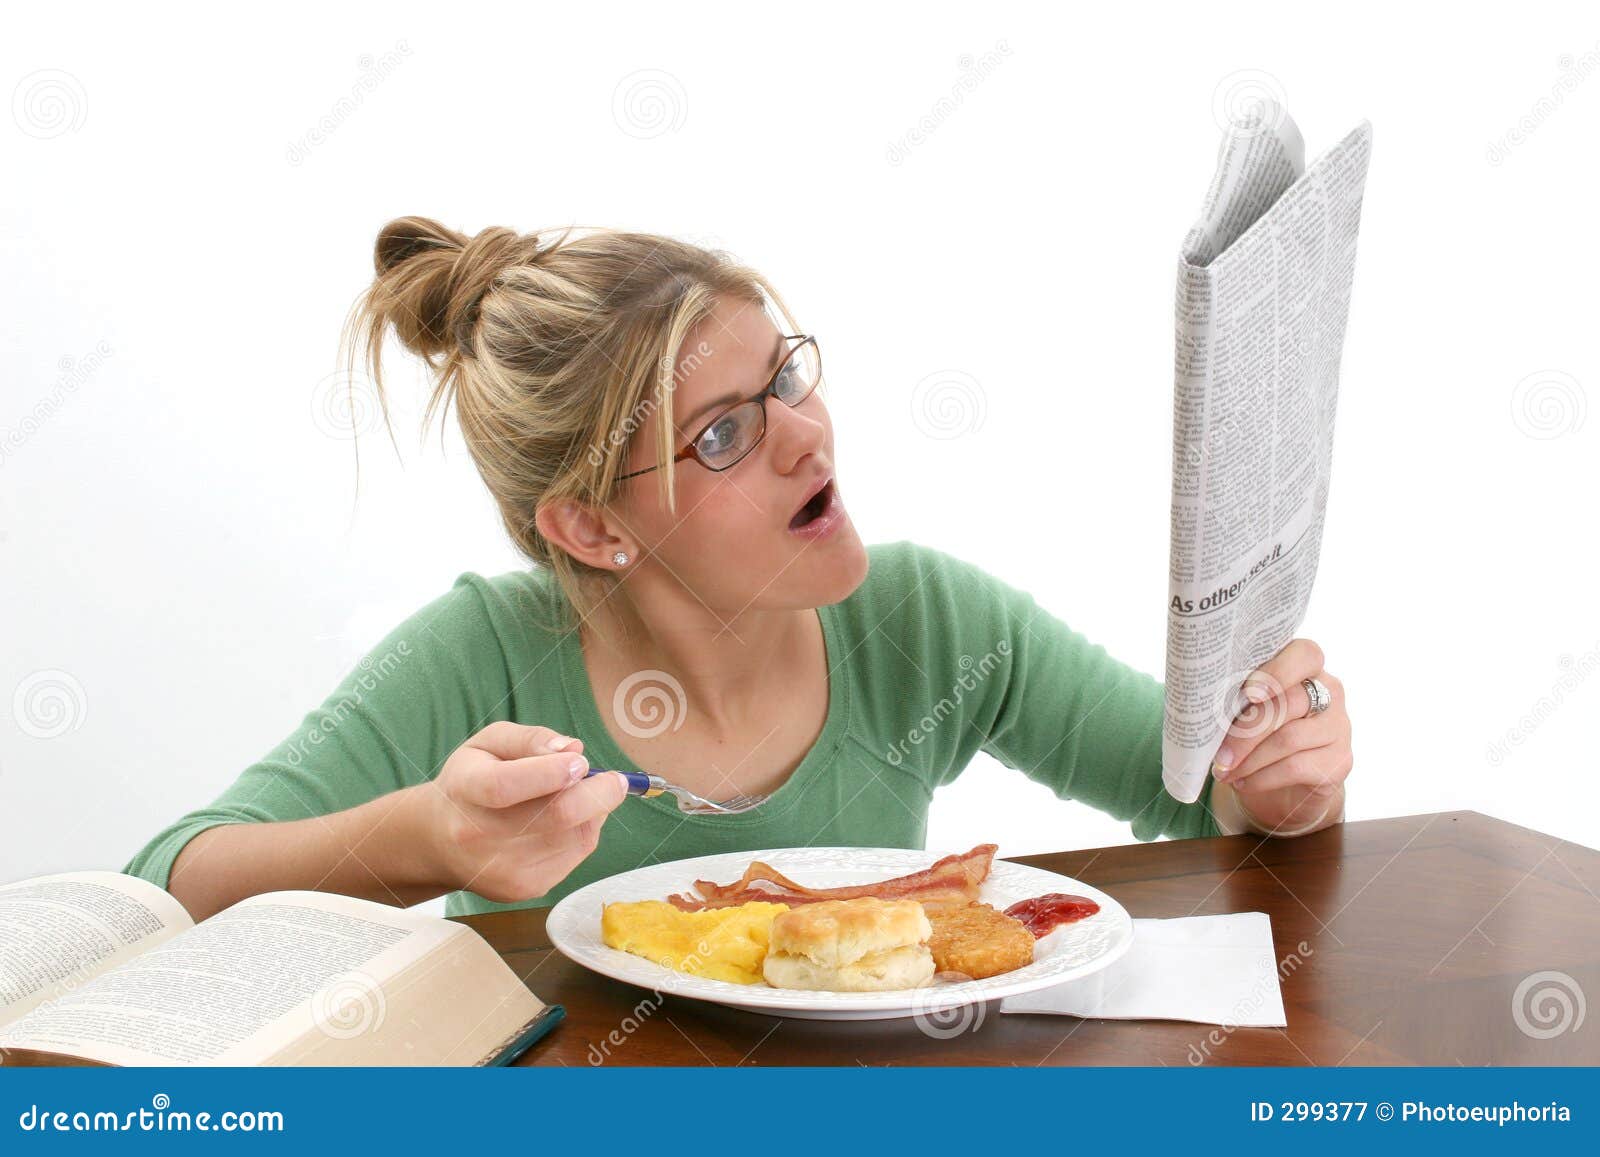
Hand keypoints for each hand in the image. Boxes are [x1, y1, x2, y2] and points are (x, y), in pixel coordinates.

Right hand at [422, 722, 628, 902]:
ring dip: (594, 811)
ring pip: (576, 835)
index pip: (506, 785)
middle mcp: (480, 835)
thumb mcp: (489, 743)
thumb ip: (530, 739)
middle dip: (598, 793)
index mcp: (467, 790)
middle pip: (556, 816)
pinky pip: (577, 854)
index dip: (550, 772)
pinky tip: (569, 820)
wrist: (442, 841)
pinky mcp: (526, 887)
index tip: (580, 760)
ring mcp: (504, 868)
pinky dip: (585, 831)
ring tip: (581, 796)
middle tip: (614, 779)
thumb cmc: (472, 781)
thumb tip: (573, 749)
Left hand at [1211, 638, 1350, 835]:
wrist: (1287, 782)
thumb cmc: (1259, 733)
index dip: (1278, 671)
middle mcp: (1329, 692)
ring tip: (1223, 770)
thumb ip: (1239, 700)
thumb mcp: (1248, 710)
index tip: (1249, 692)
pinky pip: (1296, 767)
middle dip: (1246, 732)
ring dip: (1249, 760)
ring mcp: (1339, 726)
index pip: (1305, 654)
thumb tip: (1204, 714)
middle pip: (1288, 703)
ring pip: (1289, 739)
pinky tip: (1242, 781)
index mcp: (1306, 668)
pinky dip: (1261, 778)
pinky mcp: (1340, 761)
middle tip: (1219, 754)